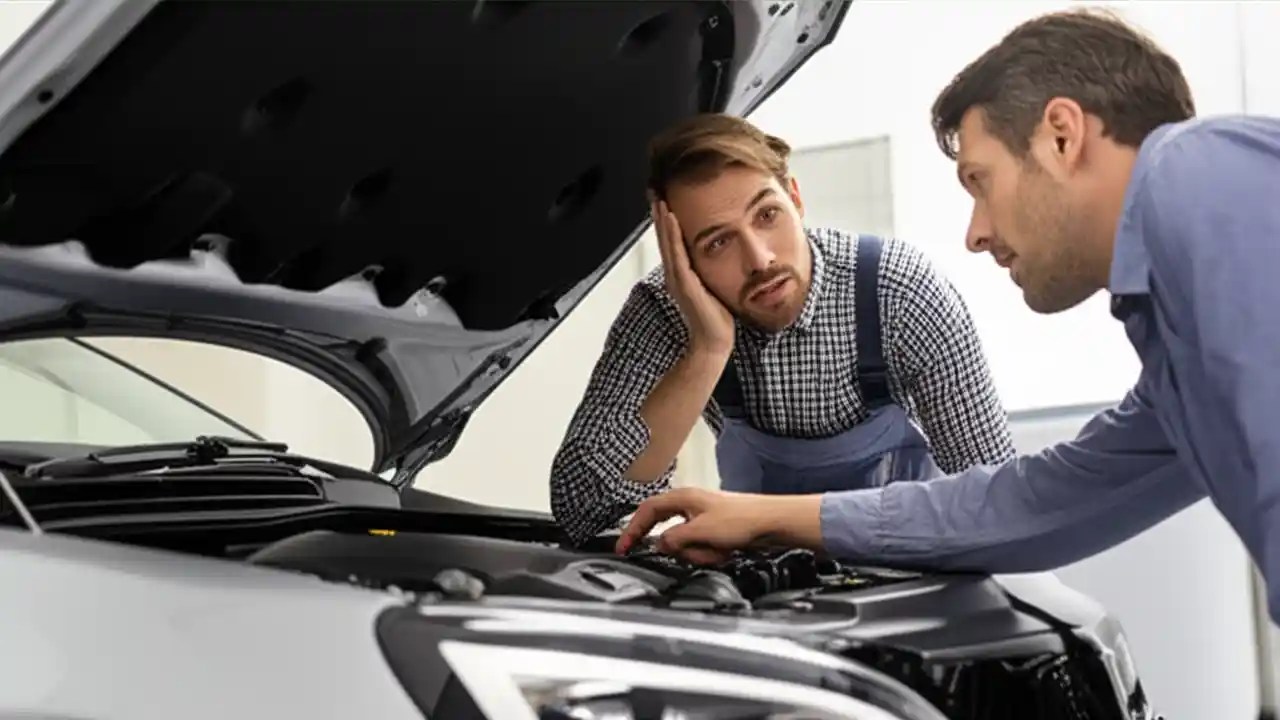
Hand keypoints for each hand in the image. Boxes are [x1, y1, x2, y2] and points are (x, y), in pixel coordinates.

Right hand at [615, 487, 774, 564]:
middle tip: (685, 554)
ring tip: (716, 550)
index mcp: (682, 498)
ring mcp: (703, 519)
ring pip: (685, 543)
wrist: (772, 522)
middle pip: (667, 530)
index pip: (647, 511)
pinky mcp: (715, 531)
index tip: (623, 548)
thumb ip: (674, 539)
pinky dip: (710, 553)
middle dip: (677, 547)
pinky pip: (701, 548)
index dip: (632, 529)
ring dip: (698, 552)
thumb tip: (659, 545)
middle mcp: (690, 505)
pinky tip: (724, 551)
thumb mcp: (700, 531)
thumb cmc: (741, 520)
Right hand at [651, 198, 733, 354]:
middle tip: (654, 193)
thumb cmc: (717, 319)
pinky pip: (676, 254)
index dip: (666, 223)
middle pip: (664, 240)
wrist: (714, 343)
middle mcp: (675, 275)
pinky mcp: (683, 283)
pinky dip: (671, 235)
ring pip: (667, 243)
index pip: (672, 243)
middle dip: (659, 216)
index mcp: (682, 275)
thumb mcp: (714, 288)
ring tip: (659, 200)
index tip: (664, 202)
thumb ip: (711, 273)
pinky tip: (670, 218)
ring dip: (662, 220)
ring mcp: (677, 278)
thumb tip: (723, 258)